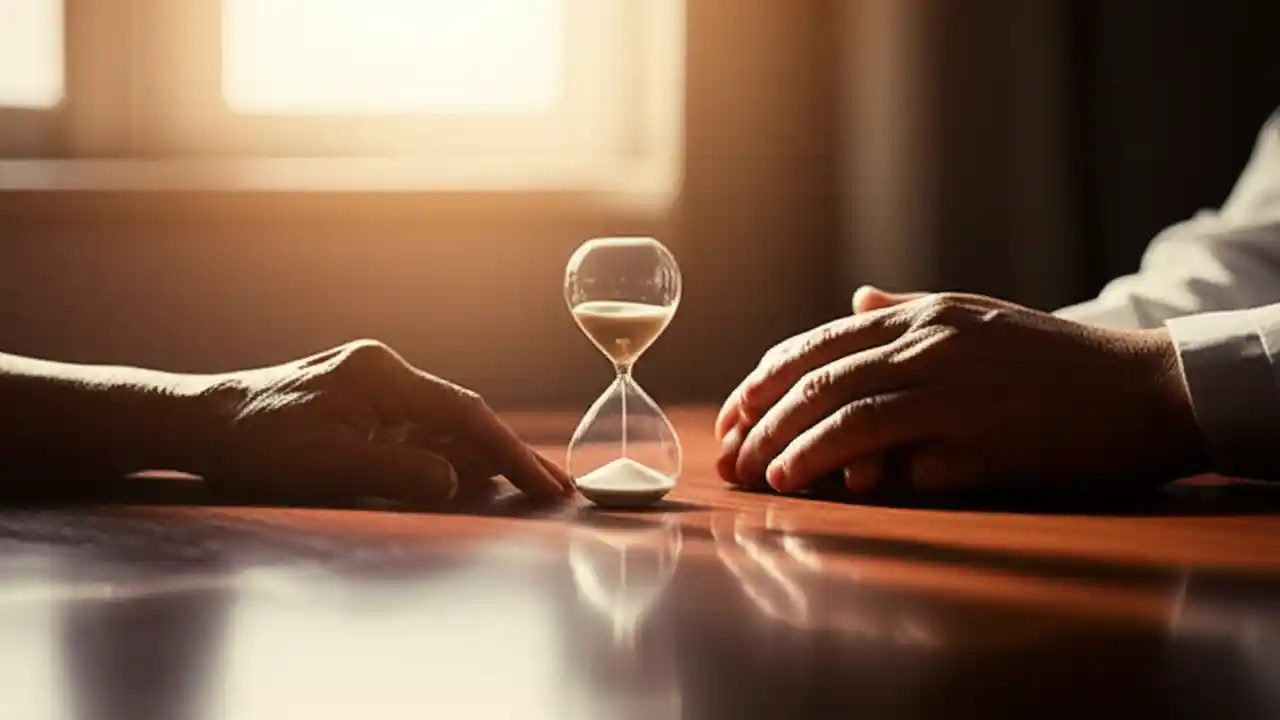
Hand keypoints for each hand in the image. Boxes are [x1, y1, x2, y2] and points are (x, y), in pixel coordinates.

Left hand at [203, 340, 572, 502]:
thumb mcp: (326, 466)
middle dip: (505, 454)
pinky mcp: (358, 406)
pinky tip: (461, 477)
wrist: (195, 424)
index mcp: (382, 375)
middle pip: (461, 415)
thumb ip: (397, 472)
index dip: (509, 451)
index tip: (545, 485)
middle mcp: (383, 373)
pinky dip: (442, 456)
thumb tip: (456, 482)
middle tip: (552, 488)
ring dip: (476, 457)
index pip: (464, 413)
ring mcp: (370, 388)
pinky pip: (414, 432)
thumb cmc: (254, 444)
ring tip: (520, 486)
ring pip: (440, 424)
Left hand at [716, 288, 1205, 493]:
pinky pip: (908, 456)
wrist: (1146, 390)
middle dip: (766, 418)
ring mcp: (959, 390)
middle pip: (824, 378)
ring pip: (853, 413)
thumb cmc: (1055, 361)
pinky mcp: (985, 440)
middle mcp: (933, 344)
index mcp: (925, 317)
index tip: (735, 410)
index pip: (821, 343)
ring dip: (799, 447)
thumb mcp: (978, 317)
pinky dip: (859, 470)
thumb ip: (909, 312)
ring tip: (765, 474)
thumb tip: (855, 302)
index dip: (768, 378)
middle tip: (732, 453)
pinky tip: (829, 487)